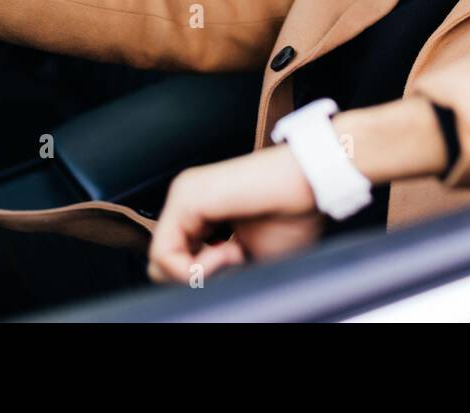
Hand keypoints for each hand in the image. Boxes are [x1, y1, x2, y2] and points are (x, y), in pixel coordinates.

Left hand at [147, 147, 326, 283]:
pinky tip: (227, 255)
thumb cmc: (291, 215)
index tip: (236, 266)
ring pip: (160, 260)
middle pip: (162, 261)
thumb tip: (192, 285)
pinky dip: (194, 269)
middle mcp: (187, 201)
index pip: (175, 258)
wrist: (309, 184)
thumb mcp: (246, 255)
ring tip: (235, 256)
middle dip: (195, 276)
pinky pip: (165, 253)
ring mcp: (184, 196)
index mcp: (200, 212)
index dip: (201, 277)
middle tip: (234, 263)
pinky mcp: (187, 198)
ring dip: (199, 272)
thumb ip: (214, 268)